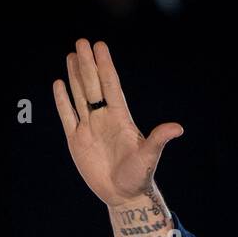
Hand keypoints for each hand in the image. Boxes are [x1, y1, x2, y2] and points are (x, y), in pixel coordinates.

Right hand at [52, 38, 182, 207]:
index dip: (105, 66)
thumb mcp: (149, 157)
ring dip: (75, 76)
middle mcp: (104, 119)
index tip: (100, 47)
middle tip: (81, 42)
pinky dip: (63, 101)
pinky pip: (67, 116)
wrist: (124, 195)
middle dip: (87, 64)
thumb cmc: (139, 176)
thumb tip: (178, 128)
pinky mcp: (76, 141)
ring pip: (80, 96)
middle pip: (93, 86)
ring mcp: (90, 128)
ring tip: (71, 55)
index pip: (111, 86)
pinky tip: (59, 84)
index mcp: (121, 118)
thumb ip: (158, 139)